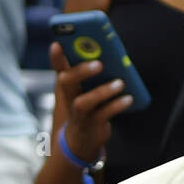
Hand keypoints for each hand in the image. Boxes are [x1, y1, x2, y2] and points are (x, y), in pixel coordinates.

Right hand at [49, 40, 131, 164]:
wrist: (84, 139)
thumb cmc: (87, 108)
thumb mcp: (85, 90)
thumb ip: (90, 74)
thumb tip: (112, 56)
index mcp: (68, 86)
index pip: (58, 69)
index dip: (55, 58)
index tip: (57, 44)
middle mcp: (69, 98)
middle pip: (66, 82)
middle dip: (81, 72)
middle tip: (99, 63)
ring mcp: (79, 113)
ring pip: (85, 101)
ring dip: (103, 91)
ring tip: (121, 83)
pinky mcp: (93, 124)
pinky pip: (104, 114)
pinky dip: (117, 105)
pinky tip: (129, 98)